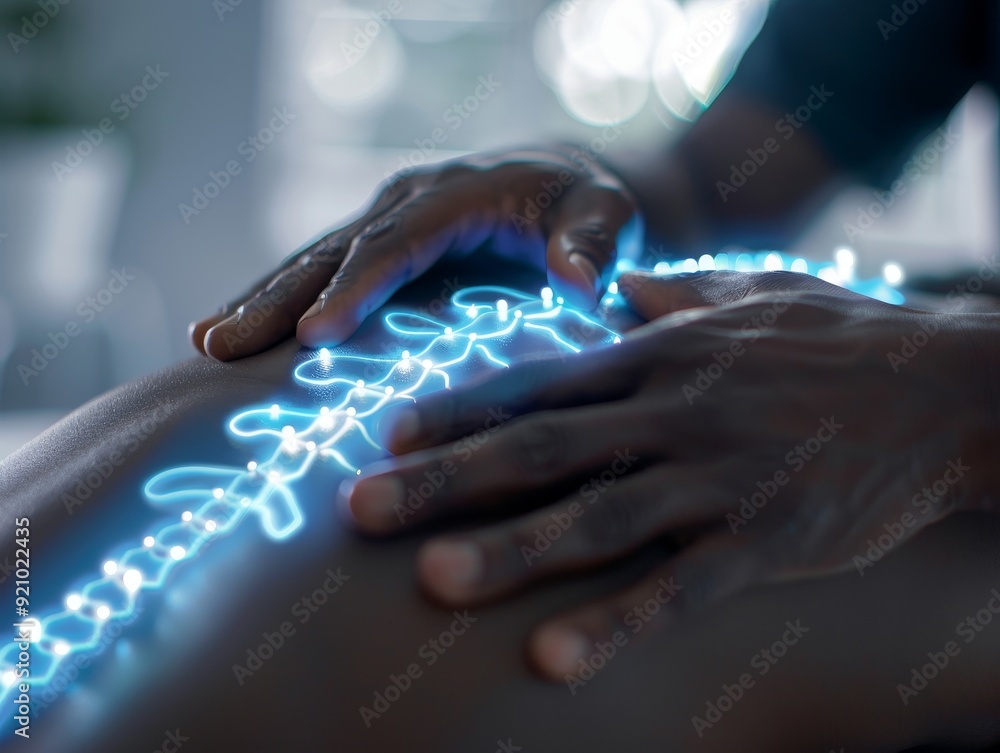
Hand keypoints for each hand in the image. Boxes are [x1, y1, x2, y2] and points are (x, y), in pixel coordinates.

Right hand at [189, 148, 641, 359]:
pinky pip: (319, 273)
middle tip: (221, 344)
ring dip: (260, 302)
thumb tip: (580, 281)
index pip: (398, 243)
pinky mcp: (375, 246)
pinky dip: (279, 304)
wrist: (557, 183)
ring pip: (311, 261)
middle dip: (276, 298)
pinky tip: (238, 340)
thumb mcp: (606, 215)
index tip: (317, 335)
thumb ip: (596, 242)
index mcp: (456, 195)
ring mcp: (384, 222)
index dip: (356, 287)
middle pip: (332, 249)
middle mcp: (407, 202)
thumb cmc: (584, 206)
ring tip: (208, 343)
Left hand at [339, 270, 997, 679]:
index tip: (386, 436)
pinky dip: (616, 621)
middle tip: (359, 509)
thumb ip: (676, 292)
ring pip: (597, 517)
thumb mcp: (752, 293)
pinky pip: (680, 586)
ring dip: (511, 549)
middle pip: (539, 448)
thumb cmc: (840, 339)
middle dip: (444, 479)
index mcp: (660, 355)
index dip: (457, 410)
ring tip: (432, 579)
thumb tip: (619, 283)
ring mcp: (719, 475)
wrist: (948, 386)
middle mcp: (674, 411)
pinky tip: (554, 657)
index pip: (537, 383)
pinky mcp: (769, 538)